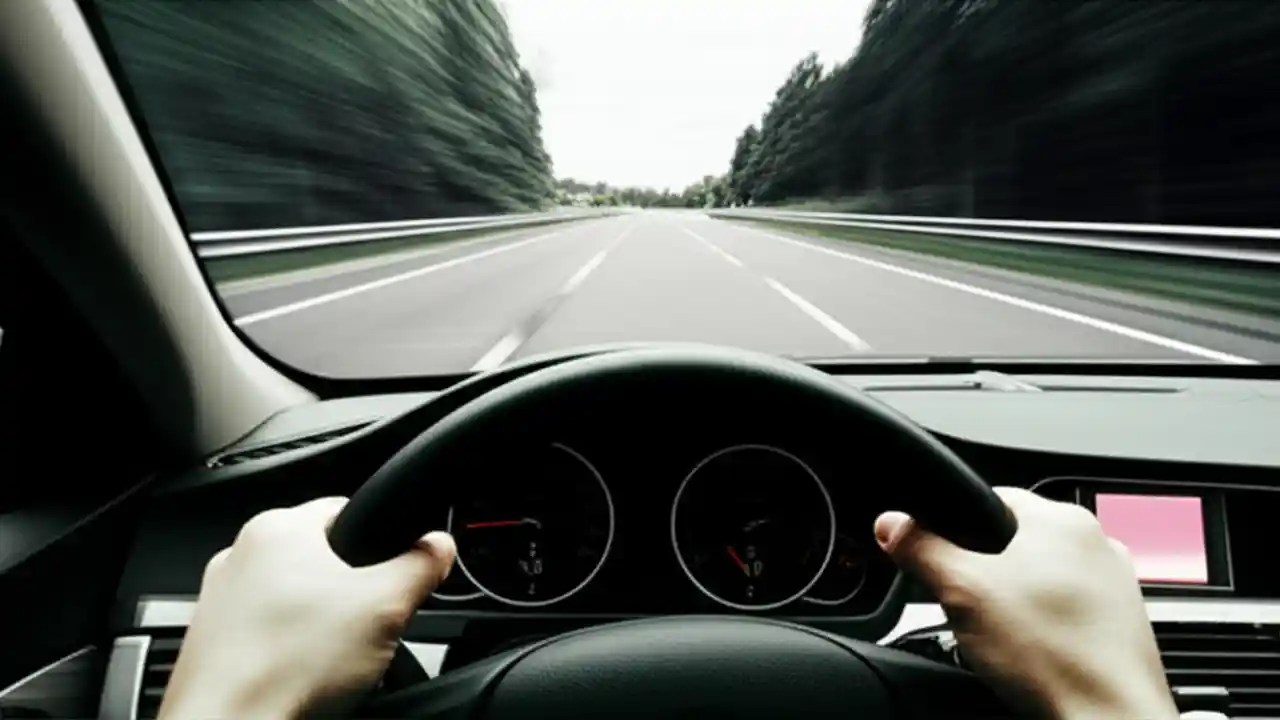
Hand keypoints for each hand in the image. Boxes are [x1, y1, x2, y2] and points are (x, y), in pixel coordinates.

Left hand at [158, 497, 454, 719]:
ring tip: (334, 659)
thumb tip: (437, 546)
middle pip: (323, 561)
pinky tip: (304, 676)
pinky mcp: (213, 643)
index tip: (396, 575)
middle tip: (368, 628)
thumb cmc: (288, 668)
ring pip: (296, 601)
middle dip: (352, 593)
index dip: (383, 542)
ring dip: (321, 624)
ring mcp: (220, 601)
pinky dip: (290, 651)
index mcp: (277, 528)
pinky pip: (269, 635)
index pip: (347, 509)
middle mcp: (239, 556)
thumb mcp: (385, 606)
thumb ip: (421, 565)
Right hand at [874, 487, 1176, 719]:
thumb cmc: (1052, 655)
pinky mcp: (1121, 623)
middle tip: (970, 608)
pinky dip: (1046, 626)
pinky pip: (1067, 611)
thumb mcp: (962, 592)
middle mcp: (1098, 542)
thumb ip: (922, 550)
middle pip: (1015, 544)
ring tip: (1004, 637)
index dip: (954, 530)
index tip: (941, 561)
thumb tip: (892, 524)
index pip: (990, 499)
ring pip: (1041, 580)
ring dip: (1015, 602)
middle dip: (985, 574)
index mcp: (1062, 519)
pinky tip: (1033, 652)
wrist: (1108, 718)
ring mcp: (1115, 584)